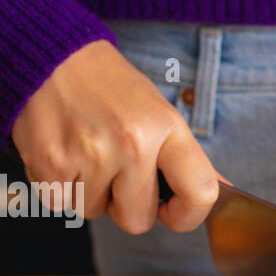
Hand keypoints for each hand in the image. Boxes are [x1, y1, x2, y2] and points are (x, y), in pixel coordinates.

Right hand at [11, 40, 219, 232]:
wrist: (49, 54)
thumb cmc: (108, 87)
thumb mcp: (159, 112)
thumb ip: (188, 158)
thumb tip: (225, 192)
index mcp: (166, 128)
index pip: (201, 193)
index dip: (188, 216)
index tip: (172, 210)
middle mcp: (132, 143)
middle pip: (138, 220)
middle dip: (125, 205)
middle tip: (114, 169)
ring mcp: (90, 154)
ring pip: (95, 212)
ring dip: (89, 192)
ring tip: (84, 150)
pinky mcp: (51, 163)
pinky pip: (61, 203)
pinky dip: (59, 185)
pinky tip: (63, 151)